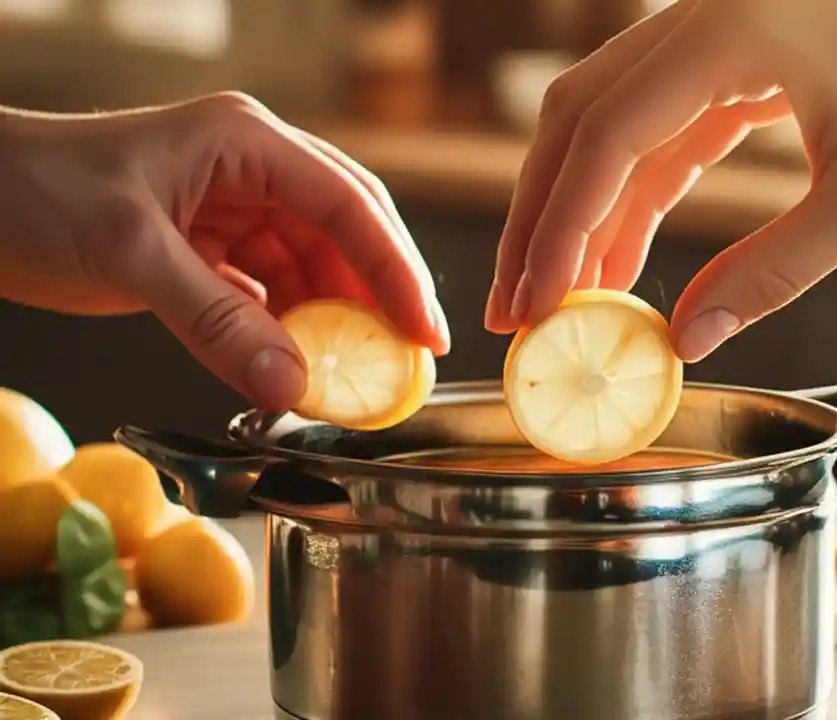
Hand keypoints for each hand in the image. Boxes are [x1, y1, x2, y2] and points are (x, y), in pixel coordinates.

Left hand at [0, 92, 448, 410]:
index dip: (395, 269)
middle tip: (410, 358)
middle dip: (380, 295)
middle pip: (346, 233)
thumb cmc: (34, 193)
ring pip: (312, 267)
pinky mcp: (212, 246)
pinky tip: (299, 364)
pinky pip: (271, 290)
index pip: (348, 204)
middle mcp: (254, 170)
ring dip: (334, 320)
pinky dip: (288, 329)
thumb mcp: (132, 254)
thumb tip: (290, 385)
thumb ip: (217, 322)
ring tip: (357, 373)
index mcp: (248, 142)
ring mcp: (234, 208)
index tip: (423, 332)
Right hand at [485, 0, 836, 360]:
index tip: (535, 311)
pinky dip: (640, 189)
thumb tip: (687, 340)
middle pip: (583, 117)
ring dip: (585, 207)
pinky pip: (668, 119)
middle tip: (521, 311)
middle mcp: (710, 10)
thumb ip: (769, 271)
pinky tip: (629, 255)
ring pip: (615, 117)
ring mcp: (727, 23)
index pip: (604, 136)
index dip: (557, 233)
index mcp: (731, 27)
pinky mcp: (752, 47)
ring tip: (570, 302)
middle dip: (545, 218)